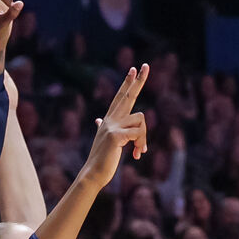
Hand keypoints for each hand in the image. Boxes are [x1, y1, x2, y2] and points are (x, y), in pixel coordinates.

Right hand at [81, 64, 148, 187]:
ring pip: (141, 120)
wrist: (93, 173)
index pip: (120, 97)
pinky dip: (140, 145)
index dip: (127, 83)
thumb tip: (97, 119)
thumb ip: (102, 127)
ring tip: (139, 152)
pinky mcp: (116, 136)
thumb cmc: (102, 158)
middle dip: (138, 81)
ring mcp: (112, 126)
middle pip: (127, 96)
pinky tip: (135, 155)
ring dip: (144, 138)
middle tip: (145, 65)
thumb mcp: (104, 139)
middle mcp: (110, 119)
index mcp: (110, 119)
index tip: (134, 69)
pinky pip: (138, 133)